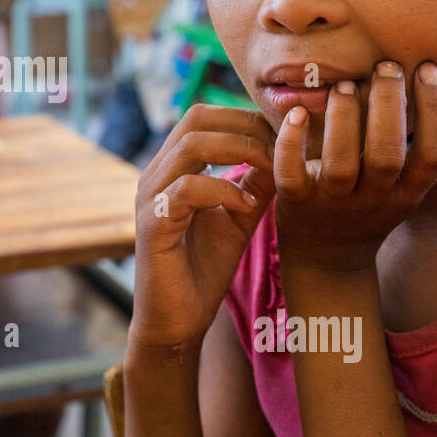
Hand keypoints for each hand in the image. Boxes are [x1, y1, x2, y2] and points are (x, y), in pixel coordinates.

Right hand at [132, 105, 276, 348]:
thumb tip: (286, 149)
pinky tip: (247, 207)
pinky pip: (188, 189)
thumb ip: (256, 182)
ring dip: (240, 151)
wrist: (177, 319)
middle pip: (196, 119)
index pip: (204, 117)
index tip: (284, 133)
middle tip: (282, 145)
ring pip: (191, 145)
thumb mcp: (240, 216)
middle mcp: (156, 174)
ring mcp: (150, 197)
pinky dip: (225, 191)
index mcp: (173, 168)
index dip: (246, 116)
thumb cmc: (204, 268)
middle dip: (245, 125)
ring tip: (271, 167)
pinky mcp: (153, 224)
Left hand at [272, 60, 436, 273]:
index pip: (433, 155)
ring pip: (341, 163)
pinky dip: (292, 143)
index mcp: (407, 192)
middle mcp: (373, 199)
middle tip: (386, 66)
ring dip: (344, 120)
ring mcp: (333, 203)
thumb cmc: (369, 210)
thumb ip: (428, 161)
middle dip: (389, 106)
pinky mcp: (295, 203)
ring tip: (346, 85)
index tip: (427, 70)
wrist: (326, 259)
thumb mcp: (406, 193)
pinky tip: (297, 113)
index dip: (435, 112)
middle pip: (386, 155)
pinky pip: (291, 175)